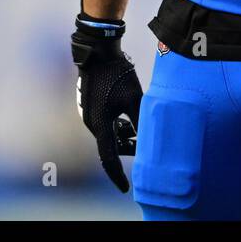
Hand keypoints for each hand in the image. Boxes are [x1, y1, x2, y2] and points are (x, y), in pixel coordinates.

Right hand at [71, 13, 142, 191]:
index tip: (126, 188)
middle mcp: (91, 123)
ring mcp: (89, 114)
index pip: (109, 159)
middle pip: (110, 146)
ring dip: (124, 137)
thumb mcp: (135, 100)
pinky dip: (118, 126)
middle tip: (144, 150)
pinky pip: (105, 123)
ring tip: (139, 133)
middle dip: (127, 151)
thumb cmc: (118, 75)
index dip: (117, 176)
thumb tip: (151, 141)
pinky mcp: (91, 105)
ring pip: (109, 134)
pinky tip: (130, 120)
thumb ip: (141, 123)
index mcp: (100, 125)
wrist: (99, 52)